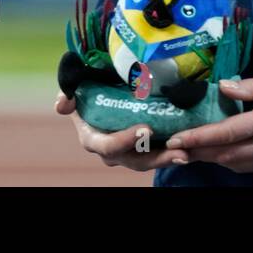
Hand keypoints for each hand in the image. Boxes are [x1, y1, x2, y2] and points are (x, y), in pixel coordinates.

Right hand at [54, 91, 188, 170]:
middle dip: (156, 157)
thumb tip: (63, 102)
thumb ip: (66, 95)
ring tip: (186, 154)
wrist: (103, 93)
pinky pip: (159, 154)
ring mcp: (129, 152)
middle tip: (176, 149)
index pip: (109, 146)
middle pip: (135, 160)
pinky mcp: (145, 149)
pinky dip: (173, 152)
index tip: (146, 128)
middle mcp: (112, 151)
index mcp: (93, 139)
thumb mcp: (75, 91)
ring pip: (150, 161)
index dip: (126, 140)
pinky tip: (190, 148)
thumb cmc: (88, 91)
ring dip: (169, 158)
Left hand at [161, 70, 252, 172]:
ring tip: (197, 152)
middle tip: (178, 150)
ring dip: (218, 160)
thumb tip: (225, 88)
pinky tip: (229, 153)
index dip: (200, 138)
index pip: (228, 133)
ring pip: (242, 165)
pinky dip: (238, 161)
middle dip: (201, 154)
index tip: (178, 139)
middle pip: (229, 155)